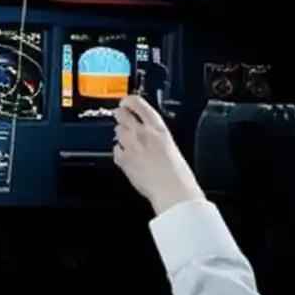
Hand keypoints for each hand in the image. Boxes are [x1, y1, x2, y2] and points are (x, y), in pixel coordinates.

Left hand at [112, 95, 203, 215]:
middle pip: (120, 114)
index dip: (129, 101)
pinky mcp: (122, 159)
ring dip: (122, 135)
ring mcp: (129, 145)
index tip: (126, 102)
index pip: (137, 103)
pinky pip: (116, 150)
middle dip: (121, 115)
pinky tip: (130, 159)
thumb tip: (148, 133)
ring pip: (116, 131)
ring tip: (132, 145)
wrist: (173, 193)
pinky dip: (120, 153)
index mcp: (158, 128)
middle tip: (124, 120)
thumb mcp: (171, 145)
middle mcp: (141, 133)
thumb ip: (157, 135)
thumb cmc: (179, 174)